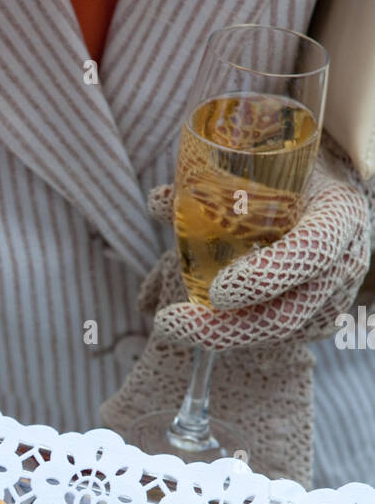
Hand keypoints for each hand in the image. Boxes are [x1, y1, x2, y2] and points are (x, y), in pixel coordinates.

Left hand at [141, 168, 369, 350]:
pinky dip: (236, 331)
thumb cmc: (301, 175)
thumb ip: (215, 183)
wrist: (339, 198)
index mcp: (338, 215)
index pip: (309, 253)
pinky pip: (276, 337)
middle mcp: (345, 263)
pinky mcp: (322, 320)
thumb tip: (158, 201)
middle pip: (285, 313)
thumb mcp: (271, 166)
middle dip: (224, 328)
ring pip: (274, 332)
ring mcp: (336, 299)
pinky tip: (208, 320)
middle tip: (169, 324)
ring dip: (220, 332)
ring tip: (177, 322)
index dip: (266, 277)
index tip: (218, 292)